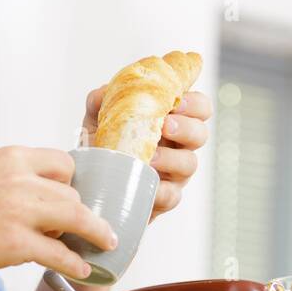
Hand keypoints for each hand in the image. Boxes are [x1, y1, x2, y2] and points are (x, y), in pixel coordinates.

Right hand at [0, 145, 118, 283]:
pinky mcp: (16, 242)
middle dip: (80, 212)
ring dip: (91, 233)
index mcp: (11, 158)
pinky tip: (82, 268)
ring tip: (99, 245)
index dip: (72, 183)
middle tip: (84, 228)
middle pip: (72, 193)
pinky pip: (59, 252)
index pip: (63, 163)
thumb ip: (14, 176)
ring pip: (75, 217)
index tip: (75, 197)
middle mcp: (18, 179)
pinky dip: (75, 262)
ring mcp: (19, 211)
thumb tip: (45, 190)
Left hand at [80, 87, 211, 219]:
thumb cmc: (104, 145)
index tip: (176, 101)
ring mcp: (175, 173)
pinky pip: (173, 196)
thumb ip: (101, 100)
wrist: (90, 183)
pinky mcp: (165, 198)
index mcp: (172, 120)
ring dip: (172, 158)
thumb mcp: (98, 119)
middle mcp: (179, 146)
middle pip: (201, 134)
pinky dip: (162, 190)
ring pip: (190, 163)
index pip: (199, 107)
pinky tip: (149, 184)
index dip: (194, 103)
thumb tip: (104, 92)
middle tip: (166, 125)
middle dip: (187, 127)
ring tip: (150, 156)